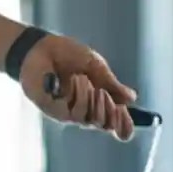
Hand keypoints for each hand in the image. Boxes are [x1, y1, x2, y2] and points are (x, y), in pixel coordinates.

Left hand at [19, 35, 138, 141]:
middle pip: (103, 125)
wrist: (41, 46)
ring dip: (91, 100)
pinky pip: (70, 114)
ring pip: (88, 120)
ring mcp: (65, 111)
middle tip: (106, 94)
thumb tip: (131, 99)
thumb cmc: (67, 54)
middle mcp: (82, 108)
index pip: (112, 121)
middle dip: (110, 112)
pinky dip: (77, 97)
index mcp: (96, 99)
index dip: (123, 125)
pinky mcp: (50, 109)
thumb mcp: (95, 67)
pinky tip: (75, 80)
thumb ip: (111, 85)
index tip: (129, 120)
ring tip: (84, 79)